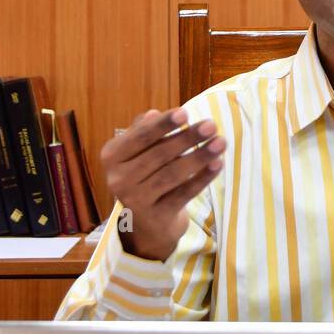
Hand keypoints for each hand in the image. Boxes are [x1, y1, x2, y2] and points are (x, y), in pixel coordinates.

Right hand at [101, 107, 225, 261]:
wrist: (147, 220)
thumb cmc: (146, 173)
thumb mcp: (140, 150)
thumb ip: (145, 130)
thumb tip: (154, 114)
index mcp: (112, 156)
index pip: (140, 137)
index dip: (163, 125)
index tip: (186, 113)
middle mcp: (118, 179)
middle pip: (159, 155)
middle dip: (188, 138)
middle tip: (211, 125)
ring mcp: (135, 200)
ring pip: (172, 175)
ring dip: (199, 157)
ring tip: (221, 142)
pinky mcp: (156, 217)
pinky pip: (183, 194)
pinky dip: (202, 178)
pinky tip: (218, 164)